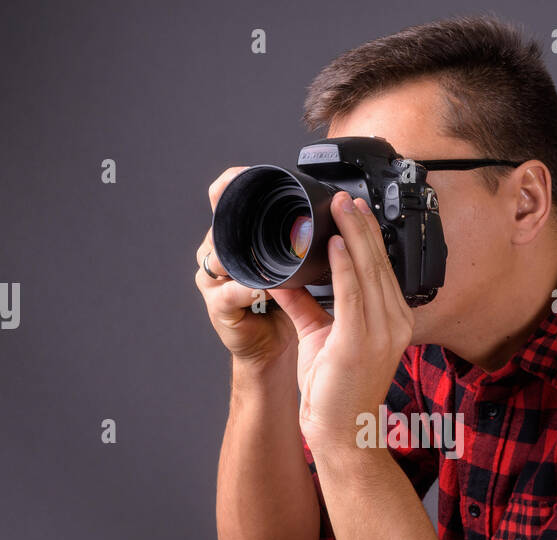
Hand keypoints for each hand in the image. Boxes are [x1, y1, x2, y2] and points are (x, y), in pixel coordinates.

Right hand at [196, 166, 296, 367]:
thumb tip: (341, 213)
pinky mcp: (219, 307)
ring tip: (273, 253)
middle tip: (266, 204)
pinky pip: (229, 294)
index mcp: (241, 239)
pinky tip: (263, 288)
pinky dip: (247, 290)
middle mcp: (223, 253)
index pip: (227, 199)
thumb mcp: (298, 267)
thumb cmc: (287, 309)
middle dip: (239, 212)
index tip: (252, 170)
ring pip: (220, 255)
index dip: (235, 181)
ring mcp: (216, 280)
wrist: (276, 352)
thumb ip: (308, 242)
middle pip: (219, 222)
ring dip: (246, 254)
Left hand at [268, 191, 414, 449]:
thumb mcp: (321, 338)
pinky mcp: (359, 342)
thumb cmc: (335, 393)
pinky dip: (344, 266)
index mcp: (392, 320)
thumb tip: (287, 277)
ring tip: (339, 207)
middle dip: (361, 226)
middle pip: (378, 263)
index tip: (352, 209)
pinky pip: (353, 294)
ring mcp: (381, 333)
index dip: (367, 236)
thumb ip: (307, 305)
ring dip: (352, 235)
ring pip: (368, 272)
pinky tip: (334, 243)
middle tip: (345, 196)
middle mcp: (394, 323)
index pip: (381, 269)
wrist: (341, 434)